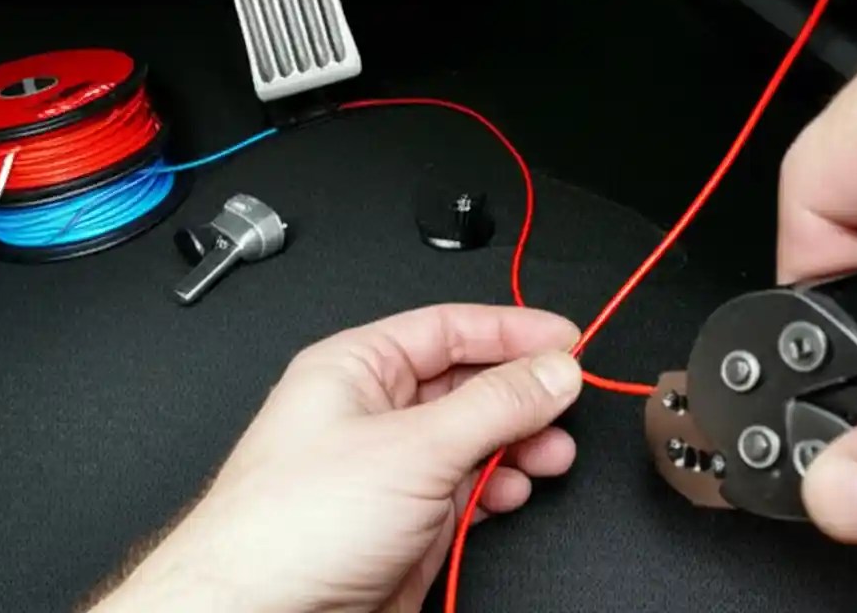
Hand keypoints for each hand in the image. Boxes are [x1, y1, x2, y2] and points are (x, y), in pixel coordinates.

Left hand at [88, 304, 582, 612]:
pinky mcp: (401, 522)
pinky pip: (464, 489)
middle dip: (520, 393)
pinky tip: (513, 491)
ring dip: (517, 444)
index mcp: (355, 368)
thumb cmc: (290, 529)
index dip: (510, 330)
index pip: (446, 328)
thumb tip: (551, 370)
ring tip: (550, 454)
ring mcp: (387, 469)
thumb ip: (495, 404)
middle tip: (565, 403)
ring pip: (471, 439)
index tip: (566, 341)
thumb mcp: (414, 447)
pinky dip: (497, 488)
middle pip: (465, 383)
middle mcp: (370, 413)